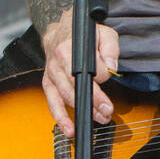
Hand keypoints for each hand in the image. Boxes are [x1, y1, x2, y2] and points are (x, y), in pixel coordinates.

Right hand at [40, 22, 120, 137]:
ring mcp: (51, 74)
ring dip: (81, 111)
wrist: (60, 30)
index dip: (101, 76)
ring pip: (65, 96)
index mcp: (70, 48)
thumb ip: (110, 48)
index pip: (88, 67)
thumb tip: (111, 68)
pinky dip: (60, 117)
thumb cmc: (82, 33)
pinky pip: (53, 103)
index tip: (109, 79)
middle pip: (75, 85)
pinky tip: (69, 128)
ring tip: (98, 119)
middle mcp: (57, 62)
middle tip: (107, 111)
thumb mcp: (103, 32)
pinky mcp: (48, 83)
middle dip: (93, 101)